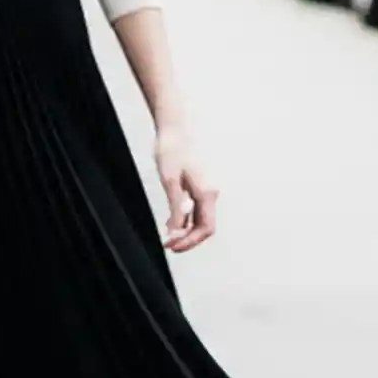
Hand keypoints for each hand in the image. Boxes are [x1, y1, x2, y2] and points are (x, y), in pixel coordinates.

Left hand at [154, 123, 218, 252]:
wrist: (173, 131)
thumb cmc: (171, 152)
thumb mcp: (169, 181)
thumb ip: (175, 206)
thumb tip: (176, 230)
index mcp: (206, 193)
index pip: (205, 228)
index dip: (190, 241)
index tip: (172, 247)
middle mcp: (210, 193)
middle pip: (205, 227)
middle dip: (188, 240)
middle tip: (168, 246)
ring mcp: (205, 190)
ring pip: (200, 220)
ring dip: (185, 232)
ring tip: (167, 238)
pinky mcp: (197, 187)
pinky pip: (195, 211)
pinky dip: (184, 221)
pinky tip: (171, 225)